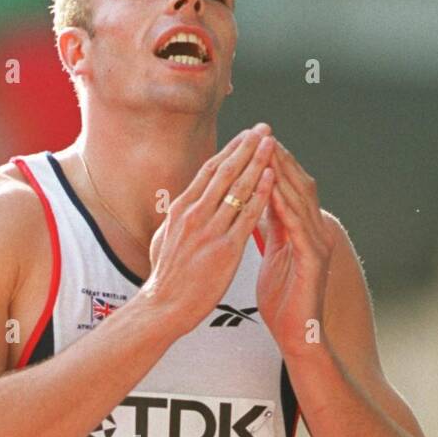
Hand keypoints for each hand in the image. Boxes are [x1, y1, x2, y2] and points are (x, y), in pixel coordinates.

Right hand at [145, 124, 275, 336]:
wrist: (164, 307)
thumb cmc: (167, 278)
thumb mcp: (165, 238)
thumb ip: (178, 218)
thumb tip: (182, 203)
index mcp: (181, 209)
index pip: (209, 171)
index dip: (230, 150)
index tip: (245, 136)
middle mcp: (194, 214)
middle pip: (225, 172)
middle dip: (247, 147)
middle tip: (264, 129)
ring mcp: (210, 231)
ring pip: (238, 188)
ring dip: (258, 162)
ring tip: (272, 144)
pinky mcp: (225, 249)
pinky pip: (248, 216)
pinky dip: (261, 194)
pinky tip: (272, 178)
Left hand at [256, 140, 335, 356]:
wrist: (297, 335)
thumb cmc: (284, 300)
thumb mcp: (273, 256)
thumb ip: (271, 229)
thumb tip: (258, 204)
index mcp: (304, 229)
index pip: (290, 187)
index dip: (274, 163)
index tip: (254, 142)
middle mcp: (316, 231)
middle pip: (300, 185)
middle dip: (280, 159)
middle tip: (262, 134)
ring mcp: (318, 245)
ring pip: (301, 201)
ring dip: (283, 176)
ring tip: (266, 153)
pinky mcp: (314, 261)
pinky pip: (300, 228)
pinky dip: (286, 208)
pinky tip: (272, 192)